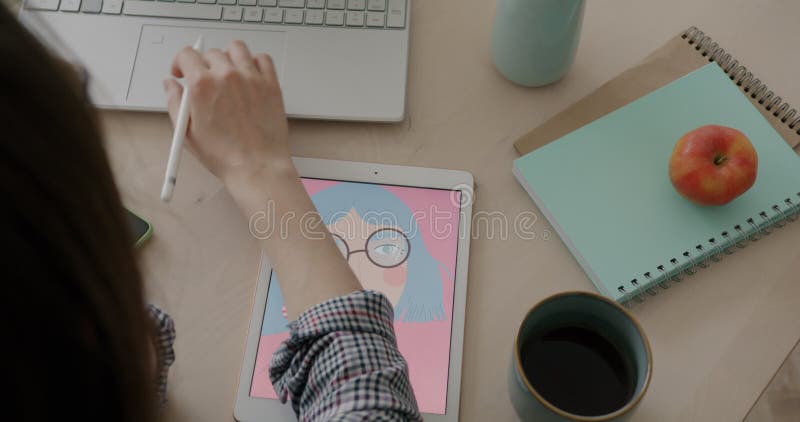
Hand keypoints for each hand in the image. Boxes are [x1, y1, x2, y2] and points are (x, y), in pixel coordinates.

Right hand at [164, 41, 289, 186]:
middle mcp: (227, 76)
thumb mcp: (187, 132)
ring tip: (227, 71)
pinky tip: (249, 74)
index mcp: (203, 85)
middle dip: (204, 64)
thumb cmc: (225, 155)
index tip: (183, 71)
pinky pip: (263, 59)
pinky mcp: (271, 85)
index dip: (181, 62)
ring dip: (229, 56)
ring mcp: (251, 78)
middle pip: (212, 52)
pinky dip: (254, 62)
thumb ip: (174, 102)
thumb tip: (170, 85)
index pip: (187, 54)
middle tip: (206, 79)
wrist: (257, 166)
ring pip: (237, 48)